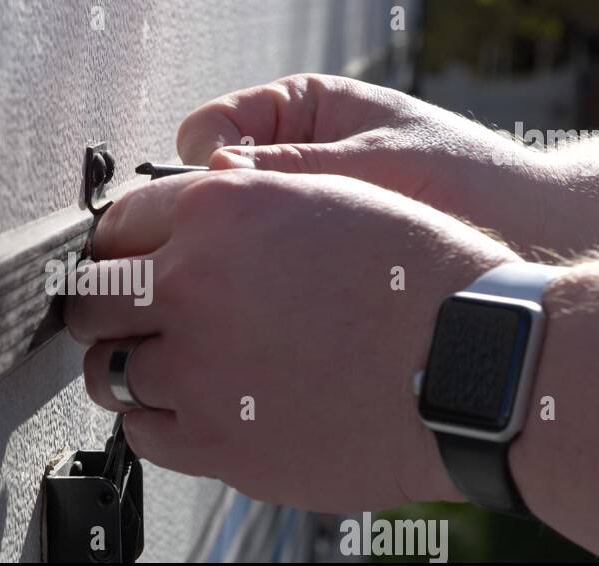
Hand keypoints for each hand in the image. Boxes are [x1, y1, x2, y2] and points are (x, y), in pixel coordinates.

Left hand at [64, 169, 517, 512]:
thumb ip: (235, 206)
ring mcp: (198, 372)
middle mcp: (192, 287)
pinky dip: (156, 420)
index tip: (118, 264)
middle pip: (91, 301)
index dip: (115, 247)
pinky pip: (143, 433)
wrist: (471, 365)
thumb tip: (178, 225)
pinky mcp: (218, 443)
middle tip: (126, 317)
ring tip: (166, 366)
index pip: (114, 226)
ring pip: (108, 372)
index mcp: (217, 212)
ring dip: (128, 367)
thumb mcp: (323, 199)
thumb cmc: (414, 279)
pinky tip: (190, 408)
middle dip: (103, 307)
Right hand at [177, 74, 598, 256]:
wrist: (520, 230)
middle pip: (205, 187)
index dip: (199, 162)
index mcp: (296, 111)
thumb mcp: (375, 158)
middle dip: (202, 217)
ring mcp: (288, 214)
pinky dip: (250, 283)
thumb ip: (296, 165)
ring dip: (225, 254)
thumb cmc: (463, 175)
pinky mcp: (299, 260)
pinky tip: (266, 299)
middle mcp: (284, 161)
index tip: (207, 193)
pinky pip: (253, 267)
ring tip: (246, 277)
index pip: (212, 129)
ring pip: (223, 233)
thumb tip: (216, 174)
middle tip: (210, 245)